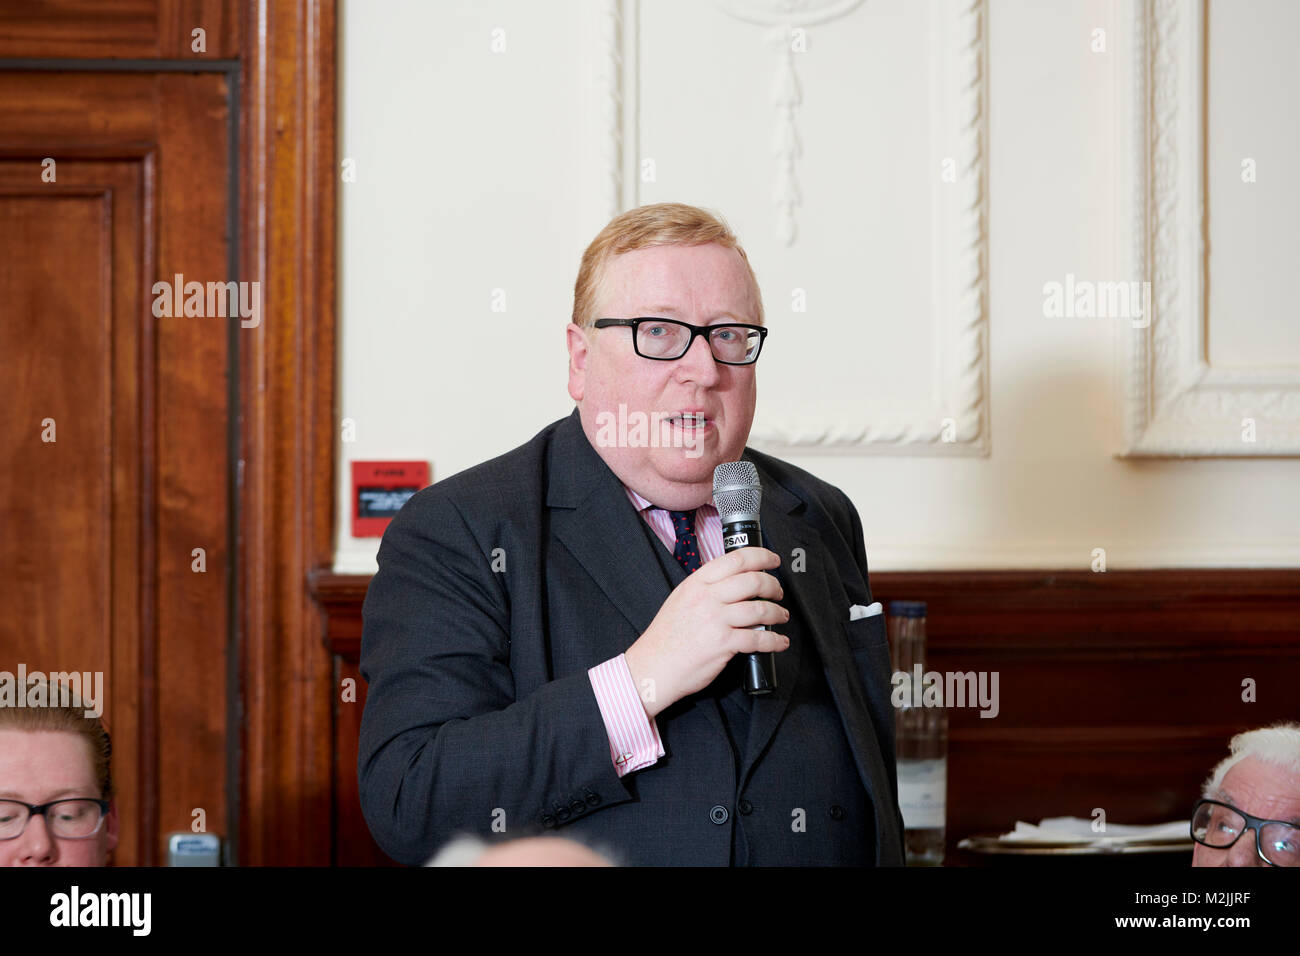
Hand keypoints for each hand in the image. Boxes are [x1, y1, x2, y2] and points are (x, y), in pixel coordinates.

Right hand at [623, 548, 790, 717]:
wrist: (653, 666)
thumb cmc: (666, 637)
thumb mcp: (681, 599)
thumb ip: (706, 587)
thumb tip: (734, 581)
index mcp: (697, 583)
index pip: (736, 559)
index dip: (762, 556)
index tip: (773, 560)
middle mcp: (707, 597)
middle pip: (753, 580)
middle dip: (774, 586)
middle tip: (778, 592)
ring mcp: (715, 620)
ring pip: (760, 608)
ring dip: (777, 612)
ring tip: (780, 616)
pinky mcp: (723, 644)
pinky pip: (758, 639)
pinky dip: (774, 641)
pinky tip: (778, 642)